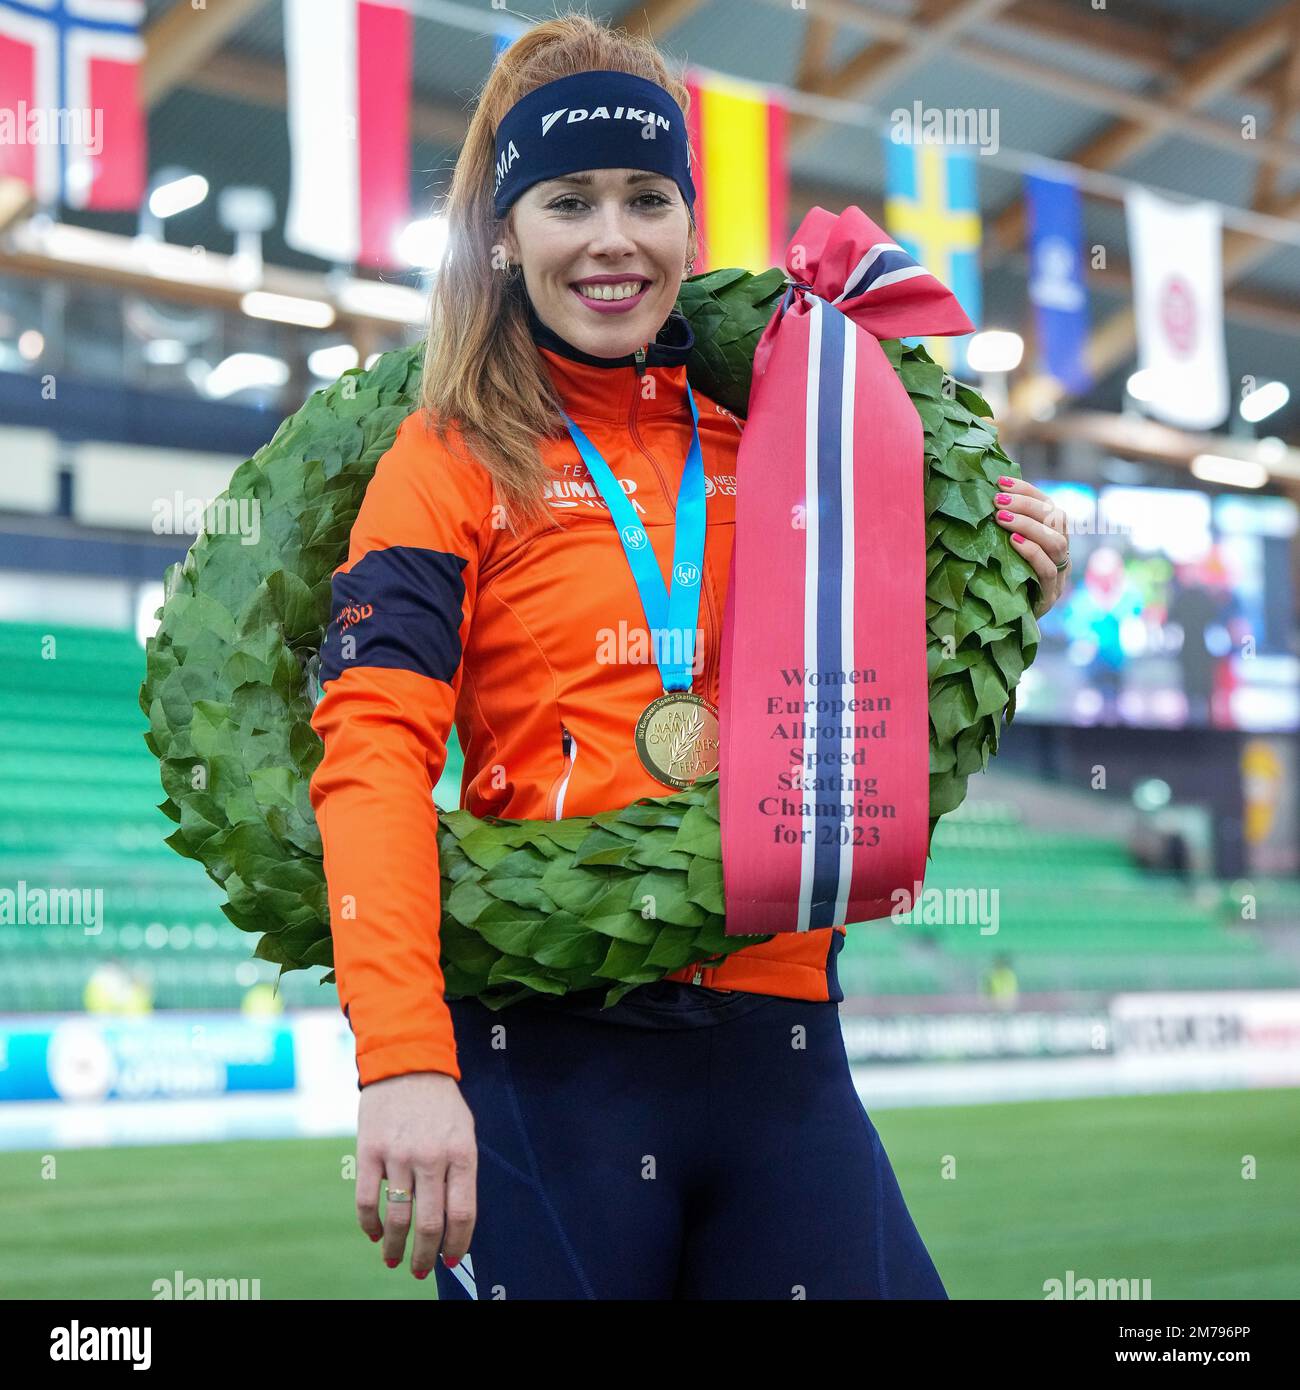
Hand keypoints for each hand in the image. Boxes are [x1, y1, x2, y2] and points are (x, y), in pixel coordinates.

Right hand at [355, 1071, 476, 1279]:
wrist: (407, 1063)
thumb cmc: (440, 1104)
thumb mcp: (464, 1131)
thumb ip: (460, 1173)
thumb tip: (454, 1222)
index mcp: (461, 1153)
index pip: (463, 1213)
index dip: (457, 1244)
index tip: (451, 1260)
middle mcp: (432, 1157)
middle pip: (430, 1223)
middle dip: (425, 1255)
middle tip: (421, 1271)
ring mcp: (399, 1154)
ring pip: (398, 1217)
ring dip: (395, 1247)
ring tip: (394, 1259)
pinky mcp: (370, 1151)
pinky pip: (368, 1200)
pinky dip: (370, 1224)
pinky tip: (374, 1234)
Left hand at [991, 475, 1070, 618]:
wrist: (1006, 627)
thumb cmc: (999, 584)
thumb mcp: (1001, 553)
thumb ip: (1000, 531)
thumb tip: (978, 499)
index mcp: (1052, 539)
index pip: (1049, 506)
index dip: (1028, 491)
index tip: (1001, 481)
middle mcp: (1061, 554)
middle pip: (1056, 518)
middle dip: (1026, 505)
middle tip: (997, 501)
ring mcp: (1059, 576)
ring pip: (1056, 542)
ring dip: (1028, 525)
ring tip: (1001, 518)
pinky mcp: (1049, 596)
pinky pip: (1048, 570)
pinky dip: (1032, 553)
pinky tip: (1013, 543)